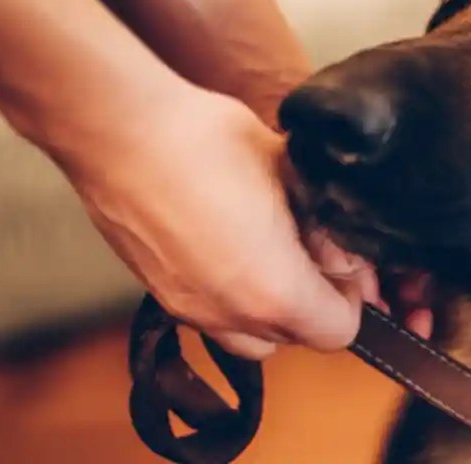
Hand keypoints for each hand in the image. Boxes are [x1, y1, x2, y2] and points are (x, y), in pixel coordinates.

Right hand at [54, 83, 361, 358]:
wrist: (120, 133)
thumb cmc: (206, 141)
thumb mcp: (290, 168)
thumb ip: (326, 217)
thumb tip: (342, 248)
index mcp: (275, 290)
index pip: (338, 331)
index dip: (351, 298)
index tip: (342, 262)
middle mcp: (229, 315)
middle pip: (295, 337)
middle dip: (311, 300)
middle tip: (308, 249)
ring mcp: (189, 310)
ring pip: (250, 336)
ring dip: (269, 307)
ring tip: (267, 249)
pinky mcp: (158, 294)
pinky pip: (210, 317)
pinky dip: (229, 296)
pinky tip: (226, 242)